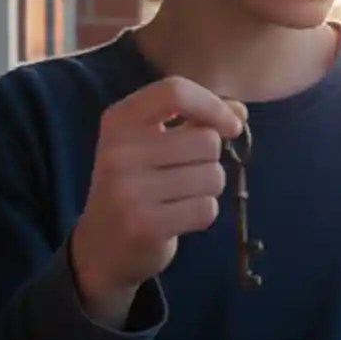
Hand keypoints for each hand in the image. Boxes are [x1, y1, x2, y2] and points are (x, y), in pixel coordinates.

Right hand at [70, 76, 246, 328]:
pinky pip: (206, 209)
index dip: (213, 106)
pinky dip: (202, 214)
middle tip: (185, 175)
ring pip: (212, 176)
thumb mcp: (154, 143)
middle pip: (206, 140)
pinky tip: (178, 217)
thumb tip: (240, 111)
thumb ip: (196, 121)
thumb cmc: (137, 185)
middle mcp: (118, 150)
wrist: (101, 247)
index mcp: (119, 120)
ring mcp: (128, 189)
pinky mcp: (144, 225)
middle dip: (210, 159)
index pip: (175, 91)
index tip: (231, 126)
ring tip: (179, 197)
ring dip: (207, 189)